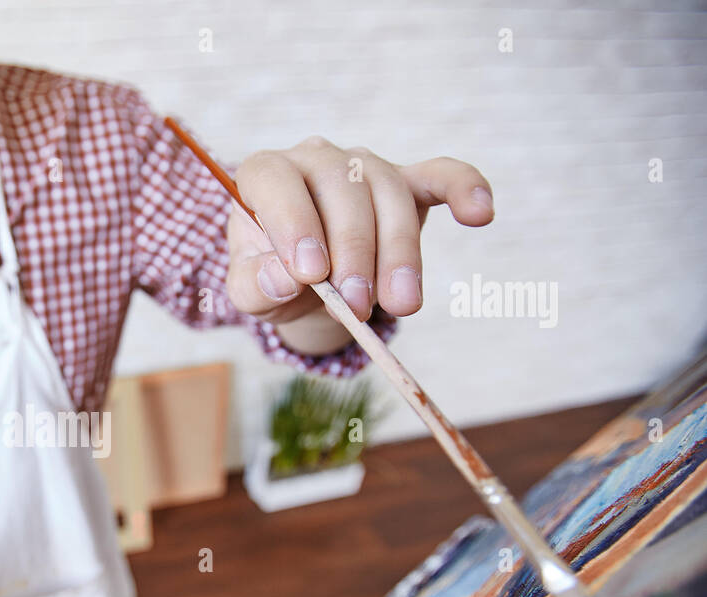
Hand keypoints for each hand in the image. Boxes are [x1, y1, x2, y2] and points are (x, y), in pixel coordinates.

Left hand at [225, 137, 493, 326]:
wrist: (305, 279)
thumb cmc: (274, 276)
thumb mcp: (249, 291)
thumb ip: (254, 286)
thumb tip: (284, 278)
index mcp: (266, 174)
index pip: (276, 181)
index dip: (294, 223)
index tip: (311, 273)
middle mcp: (315, 158)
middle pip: (342, 188)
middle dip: (353, 252)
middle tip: (356, 307)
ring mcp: (364, 165)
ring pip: (389, 193)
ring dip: (398, 251)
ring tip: (399, 305)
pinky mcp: (408, 182)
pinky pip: (441, 175)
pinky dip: (464, 188)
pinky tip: (480, 213)